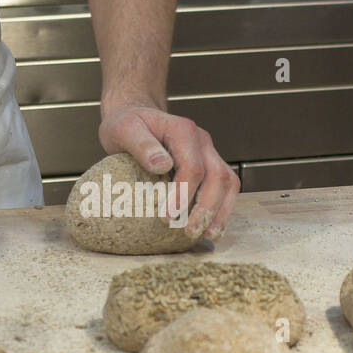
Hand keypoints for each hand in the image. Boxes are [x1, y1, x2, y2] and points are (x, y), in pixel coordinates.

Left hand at [98, 104, 238, 239]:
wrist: (134, 117)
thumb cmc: (127, 125)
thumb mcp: (124, 129)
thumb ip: (141, 145)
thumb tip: (162, 165)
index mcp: (184, 130)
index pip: (193, 167)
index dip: (183, 194)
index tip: (168, 217)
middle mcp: (202, 141)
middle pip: (217, 176)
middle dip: (206, 208)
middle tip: (190, 232)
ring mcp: (209, 153)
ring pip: (228, 182)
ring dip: (221, 211)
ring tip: (210, 235)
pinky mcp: (209, 166)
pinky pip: (224, 187)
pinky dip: (221, 208)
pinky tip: (211, 228)